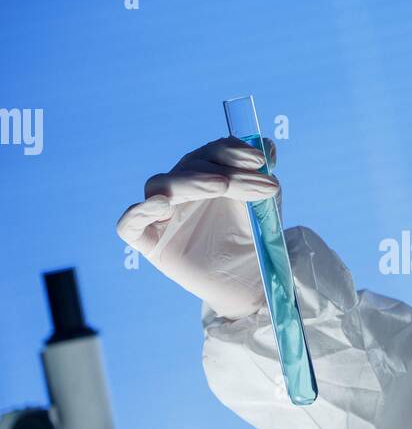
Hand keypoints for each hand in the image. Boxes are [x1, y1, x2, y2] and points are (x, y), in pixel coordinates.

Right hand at [116, 137, 279, 318]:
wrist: (251, 284)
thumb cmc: (253, 244)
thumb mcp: (263, 207)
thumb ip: (260, 177)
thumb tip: (266, 144)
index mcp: (204, 178)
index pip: (211, 153)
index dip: (232, 151)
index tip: (260, 160)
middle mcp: (180, 192)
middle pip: (189, 166)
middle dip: (227, 170)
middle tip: (261, 185)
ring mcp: (162, 217)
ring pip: (161, 185)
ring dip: (191, 180)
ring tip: (223, 185)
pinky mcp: (150, 244)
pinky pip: (129, 224)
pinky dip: (140, 212)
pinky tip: (162, 205)